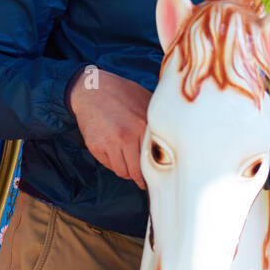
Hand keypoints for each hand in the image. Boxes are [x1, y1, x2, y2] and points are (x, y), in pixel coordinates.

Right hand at [69, 67, 151, 189]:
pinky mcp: (96, 146)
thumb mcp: (147, 103)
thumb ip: (159, 122)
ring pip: (122, 172)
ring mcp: (110, 142)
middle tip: (144, 180)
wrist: (93, 89)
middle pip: (138, 171)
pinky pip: (109, 165)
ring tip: (130, 163)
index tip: (159, 176)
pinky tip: (116, 152)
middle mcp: (127, 136)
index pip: (154, 159)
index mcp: (144, 126)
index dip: (157, 170)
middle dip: (141, 178)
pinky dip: (114, 163)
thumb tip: (176, 141)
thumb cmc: (124, 95)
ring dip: (127, 171)